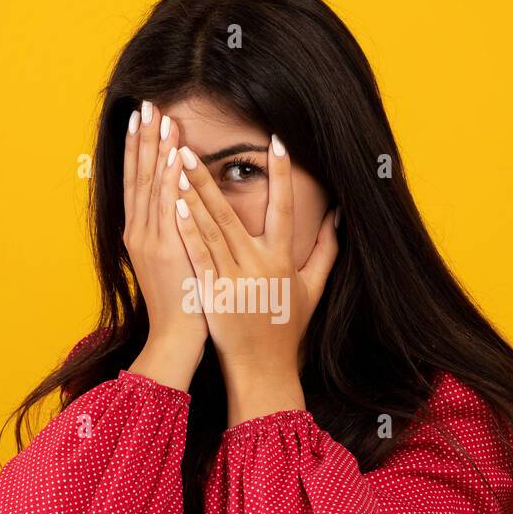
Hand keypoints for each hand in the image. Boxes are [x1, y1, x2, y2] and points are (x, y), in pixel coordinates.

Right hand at [122, 101, 206, 390]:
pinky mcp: (166, 252)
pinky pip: (168, 210)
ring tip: (160, 118)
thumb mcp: (171, 261)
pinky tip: (175, 158)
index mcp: (140, 233)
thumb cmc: (182, 302)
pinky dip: (170, 182)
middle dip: (142, 139)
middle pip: (138, 176)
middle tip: (146, 104)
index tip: (142, 118)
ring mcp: (151, 241)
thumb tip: (180, 206)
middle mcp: (140, 233)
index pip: (137, 181)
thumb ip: (172, 232)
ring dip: (156, 151)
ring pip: (151, 187)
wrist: (176, 338)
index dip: (138, 149)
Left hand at [173, 133, 337, 424]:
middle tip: (190, 147)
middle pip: (232, 213)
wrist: (263, 370)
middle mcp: (259, 266)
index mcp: (283, 260)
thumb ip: (326, 251)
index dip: (282, 175)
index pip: (284, 209)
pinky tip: (175, 207)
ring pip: (211, 230)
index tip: (276, 142)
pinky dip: (187, 230)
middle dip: (209, 178)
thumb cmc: (286, 329)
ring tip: (175, 166)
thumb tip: (337, 216)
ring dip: (192, 196)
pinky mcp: (213, 294)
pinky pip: (198, 256)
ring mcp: (234, 280)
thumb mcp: (313, 290)